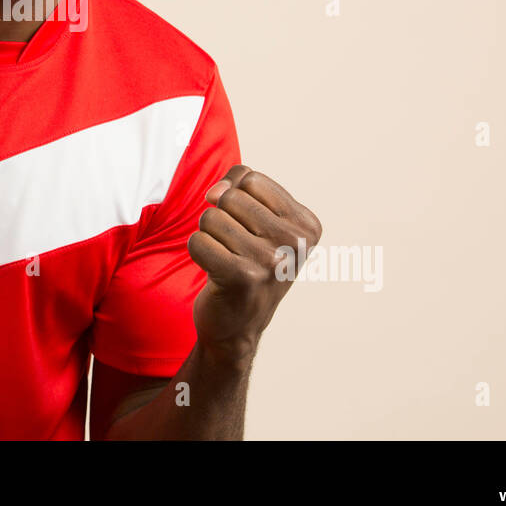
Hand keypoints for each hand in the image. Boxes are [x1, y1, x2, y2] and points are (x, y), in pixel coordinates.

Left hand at [188, 165, 321, 365]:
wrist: (237, 327)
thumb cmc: (247, 265)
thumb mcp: (260, 219)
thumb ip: (239, 185)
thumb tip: (216, 192)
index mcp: (307, 225)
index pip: (251, 178)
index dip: (235, 196)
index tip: (246, 227)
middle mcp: (296, 242)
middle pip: (230, 197)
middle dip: (220, 218)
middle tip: (233, 247)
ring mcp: (272, 261)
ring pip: (211, 217)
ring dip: (209, 237)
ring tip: (226, 259)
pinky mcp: (242, 277)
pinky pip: (198, 241)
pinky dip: (198, 252)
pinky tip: (215, 271)